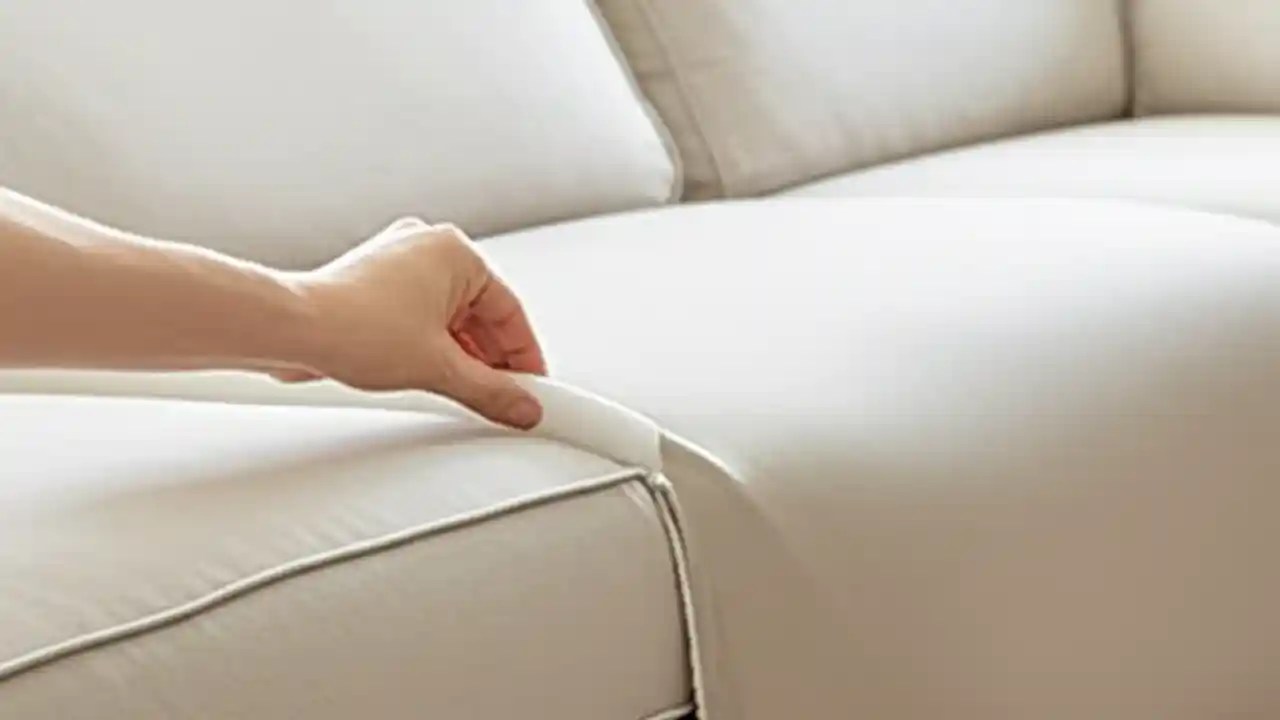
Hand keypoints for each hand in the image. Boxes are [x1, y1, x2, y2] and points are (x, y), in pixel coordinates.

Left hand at [282, 218, 546, 428]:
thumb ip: (490, 392)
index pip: (510, 312)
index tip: (533, 389)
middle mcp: (428, 248)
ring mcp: (398, 264)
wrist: (289, 328)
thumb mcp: (439, 368)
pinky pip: (419, 319)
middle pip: (480, 316)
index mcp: (455, 252)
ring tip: (462, 394)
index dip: (525, 359)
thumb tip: (519, 405)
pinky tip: (430, 379)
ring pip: (448, 320)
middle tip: (502, 399)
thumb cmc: (351, 324)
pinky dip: (429, 349)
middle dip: (490, 362)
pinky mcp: (374, 284)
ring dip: (459, 358)